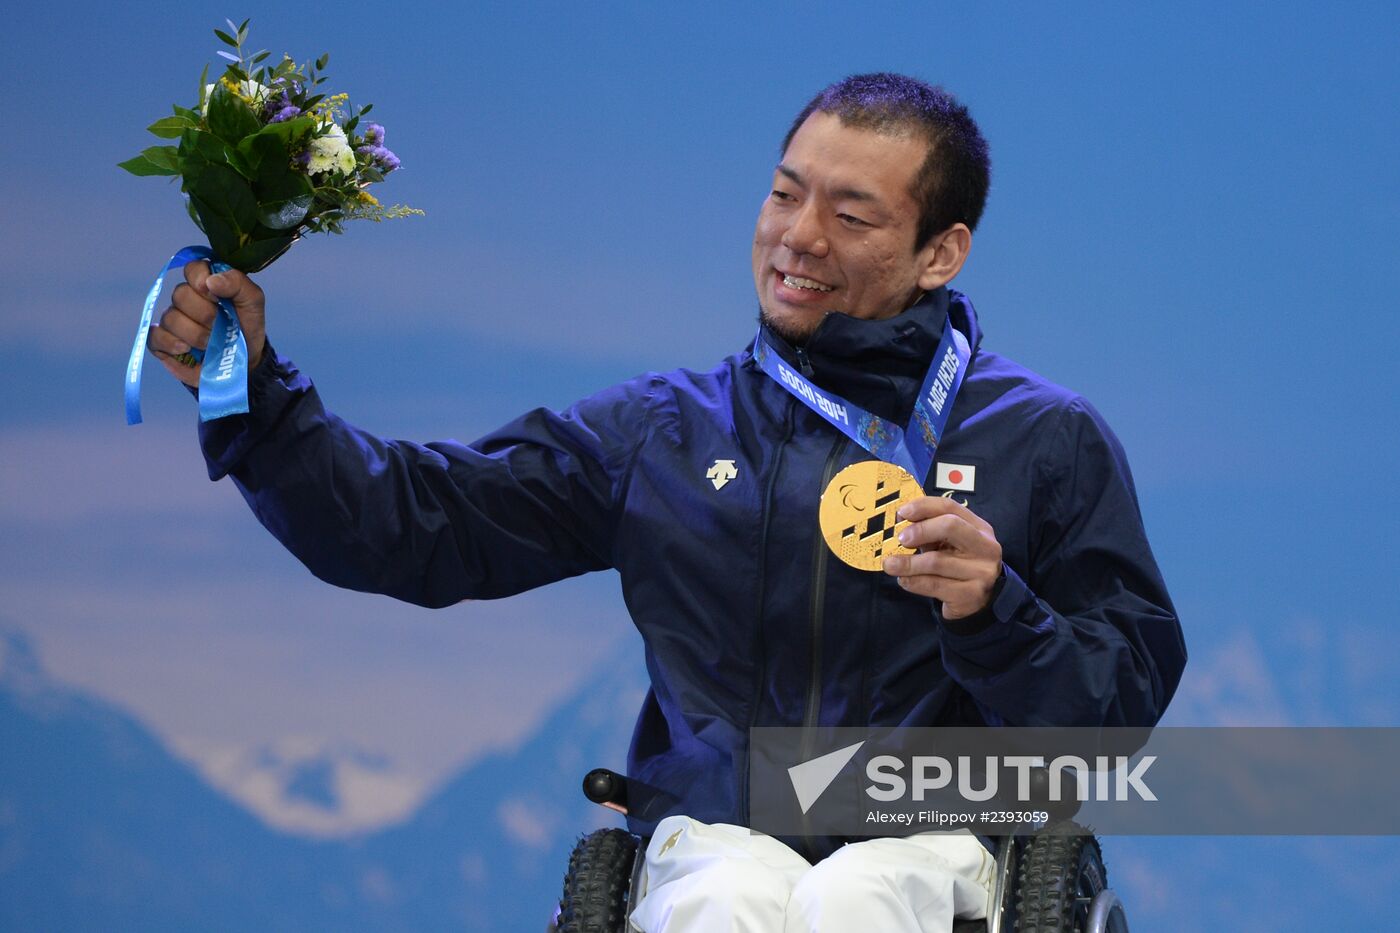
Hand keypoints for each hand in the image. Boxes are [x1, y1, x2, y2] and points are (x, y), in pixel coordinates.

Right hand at [147, 261, 265, 387]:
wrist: (244, 362)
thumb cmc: (247, 327)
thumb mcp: (252, 302)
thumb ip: (237, 283)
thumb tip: (211, 280)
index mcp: (206, 282)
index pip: (193, 268)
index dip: (201, 280)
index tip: (217, 296)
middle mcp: (186, 298)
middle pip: (180, 294)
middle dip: (205, 315)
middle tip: (221, 326)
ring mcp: (172, 319)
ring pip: (170, 318)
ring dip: (196, 335)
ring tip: (211, 343)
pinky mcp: (162, 341)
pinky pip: (155, 336)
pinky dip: (173, 345)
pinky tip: (188, 350)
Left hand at [882, 496, 1002, 618]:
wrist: (977, 604)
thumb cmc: (956, 566)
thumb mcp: (947, 544)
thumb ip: (929, 530)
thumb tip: (902, 518)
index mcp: (979, 528)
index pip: (950, 507)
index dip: (923, 506)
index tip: (901, 512)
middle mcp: (986, 547)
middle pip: (950, 526)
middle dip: (920, 530)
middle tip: (901, 539)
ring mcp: (981, 572)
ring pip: (936, 561)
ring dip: (907, 563)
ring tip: (890, 565)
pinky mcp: (970, 595)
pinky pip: (933, 585)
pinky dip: (913, 582)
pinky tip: (904, 580)